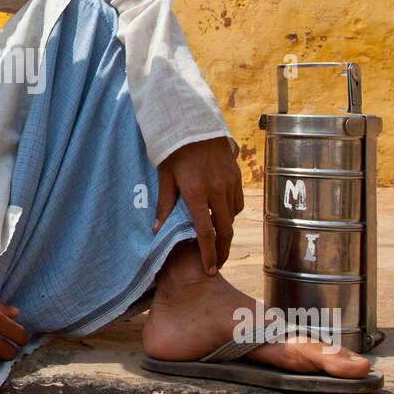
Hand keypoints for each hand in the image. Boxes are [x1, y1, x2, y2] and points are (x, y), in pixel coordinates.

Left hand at [153, 136, 243, 275]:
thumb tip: (156, 230)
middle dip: (222, 250)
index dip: (208, 254)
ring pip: (233, 217)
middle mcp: (216, 190)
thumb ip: (164, 204)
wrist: (194, 124)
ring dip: (226, 231)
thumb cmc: (175, 152)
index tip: (210, 269)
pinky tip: (222, 215)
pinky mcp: (237, 176)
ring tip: (218, 240)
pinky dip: (231, 213)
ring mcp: (229, 183)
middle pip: (225, 230)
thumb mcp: (165, 177)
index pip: (206, 232)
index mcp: (196, 193)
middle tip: (218, 263)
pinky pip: (238, 202)